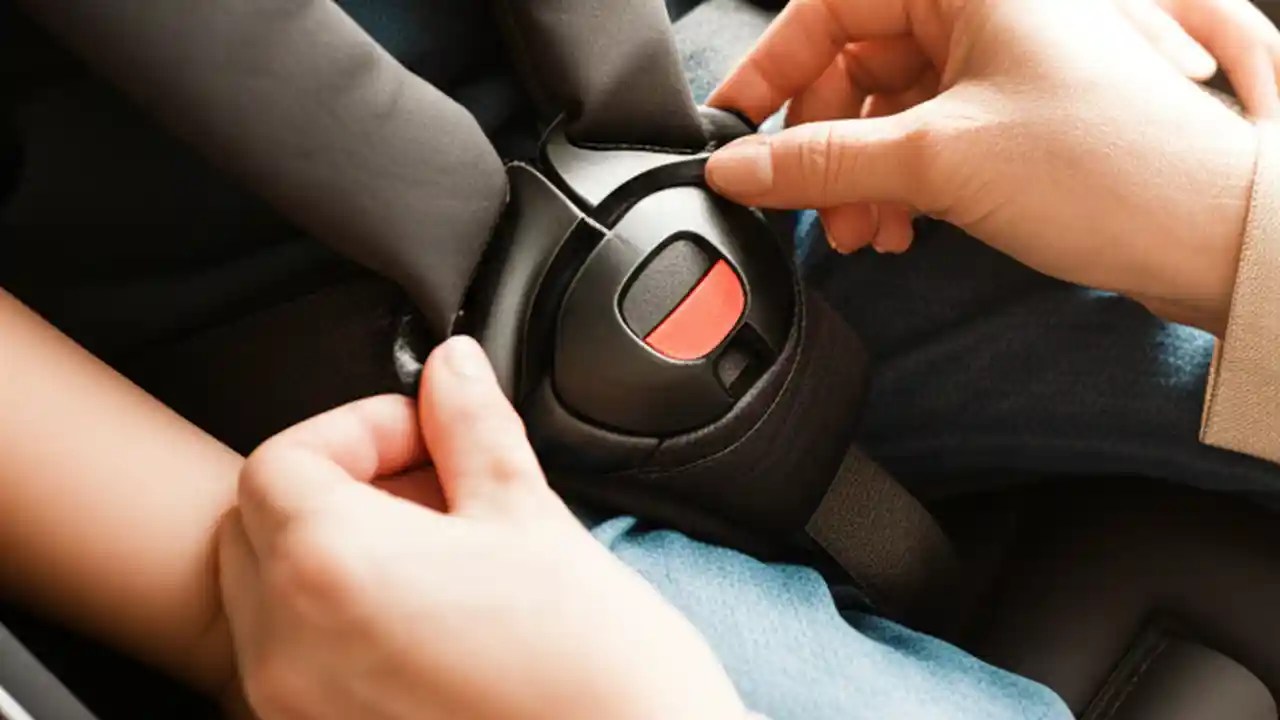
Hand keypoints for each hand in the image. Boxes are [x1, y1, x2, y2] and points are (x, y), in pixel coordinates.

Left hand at [217, 336, 744, 719]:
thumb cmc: (594, 674)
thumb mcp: (532, 519)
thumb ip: (472, 426)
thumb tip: (453, 370)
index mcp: (333, 568)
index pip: (284, 461)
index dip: (358, 431)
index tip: (425, 436)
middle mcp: (290, 649)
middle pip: (261, 525)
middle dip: (340, 488)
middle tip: (433, 490)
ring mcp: (297, 710)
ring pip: (273, 599)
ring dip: (336, 557)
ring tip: (437, 560)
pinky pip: (297, 666)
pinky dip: (338, 628)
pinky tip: (427, 624)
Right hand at [705, 0, 1279, 333]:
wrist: (1206, 237)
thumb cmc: (1104, 168)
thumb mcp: (935, 160)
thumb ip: (819, 161)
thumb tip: (737, 167)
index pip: (831, 6)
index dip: (774, 68)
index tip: (736, 126)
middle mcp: (985, 12)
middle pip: (856, 64)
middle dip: (824, 145)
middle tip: (806, 204)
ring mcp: (1000, 66)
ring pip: (888, 111)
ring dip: (860, 178)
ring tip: (864, 234)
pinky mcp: (1012, 118)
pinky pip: (925, 140)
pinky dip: (900, 187)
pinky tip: (899, 230)